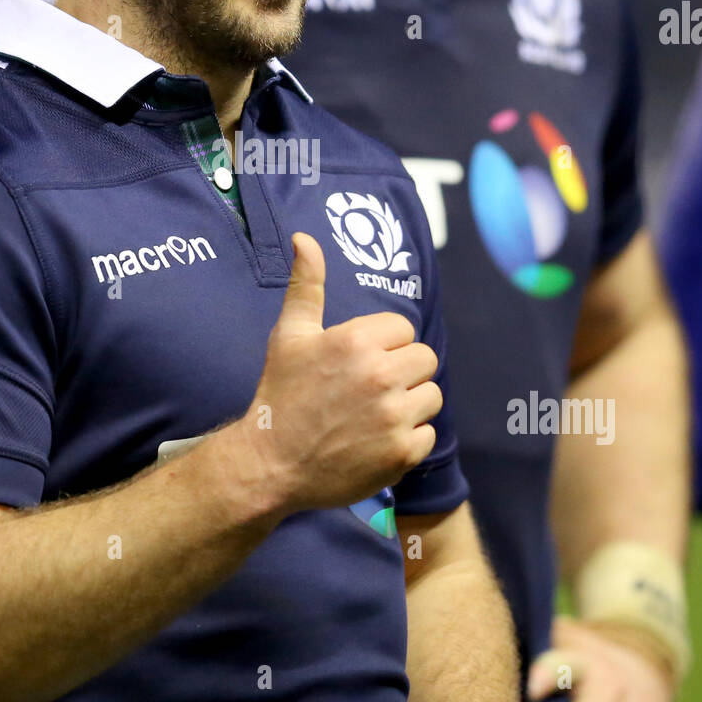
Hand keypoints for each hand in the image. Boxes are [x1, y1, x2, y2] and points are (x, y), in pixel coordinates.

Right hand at [239, 232, 441, 515]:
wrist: (270, 464)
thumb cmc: (280, 394)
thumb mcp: (289, 335)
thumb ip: (306, 285)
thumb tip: (304, 238)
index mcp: (357, 341)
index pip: (403, 329)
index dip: (384, 344)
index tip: (358, 363)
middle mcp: (380, 375)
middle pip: (425, 359)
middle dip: (403, 371)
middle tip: (370, 389)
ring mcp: (394, 416)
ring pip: (431, 396)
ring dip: (410, 404)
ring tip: (374, 415)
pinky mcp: (402, 452)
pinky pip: (428, 435)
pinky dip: (408, 440)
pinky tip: (376, 441)